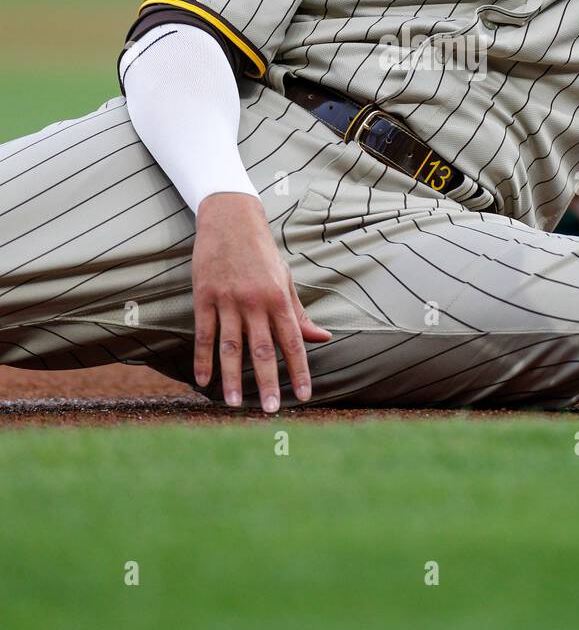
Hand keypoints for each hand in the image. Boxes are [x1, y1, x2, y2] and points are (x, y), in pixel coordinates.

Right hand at [192, 193, 331, 411]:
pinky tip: (204, 381)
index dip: (299, 370)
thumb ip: (299, 313)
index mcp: (279, 298)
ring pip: (230, 346)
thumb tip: (324, 338)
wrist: (231, 218)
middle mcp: (254, 301)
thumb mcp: (285, 279)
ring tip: (233, 404)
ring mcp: (227, 300)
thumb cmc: (262, 252)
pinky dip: (203, 358)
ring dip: (232, 378)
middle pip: (262, 350)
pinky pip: (204, 333)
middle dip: (267, 382)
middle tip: (270, 411)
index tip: (304, 396)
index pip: (292, 341)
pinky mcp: (204, 296)